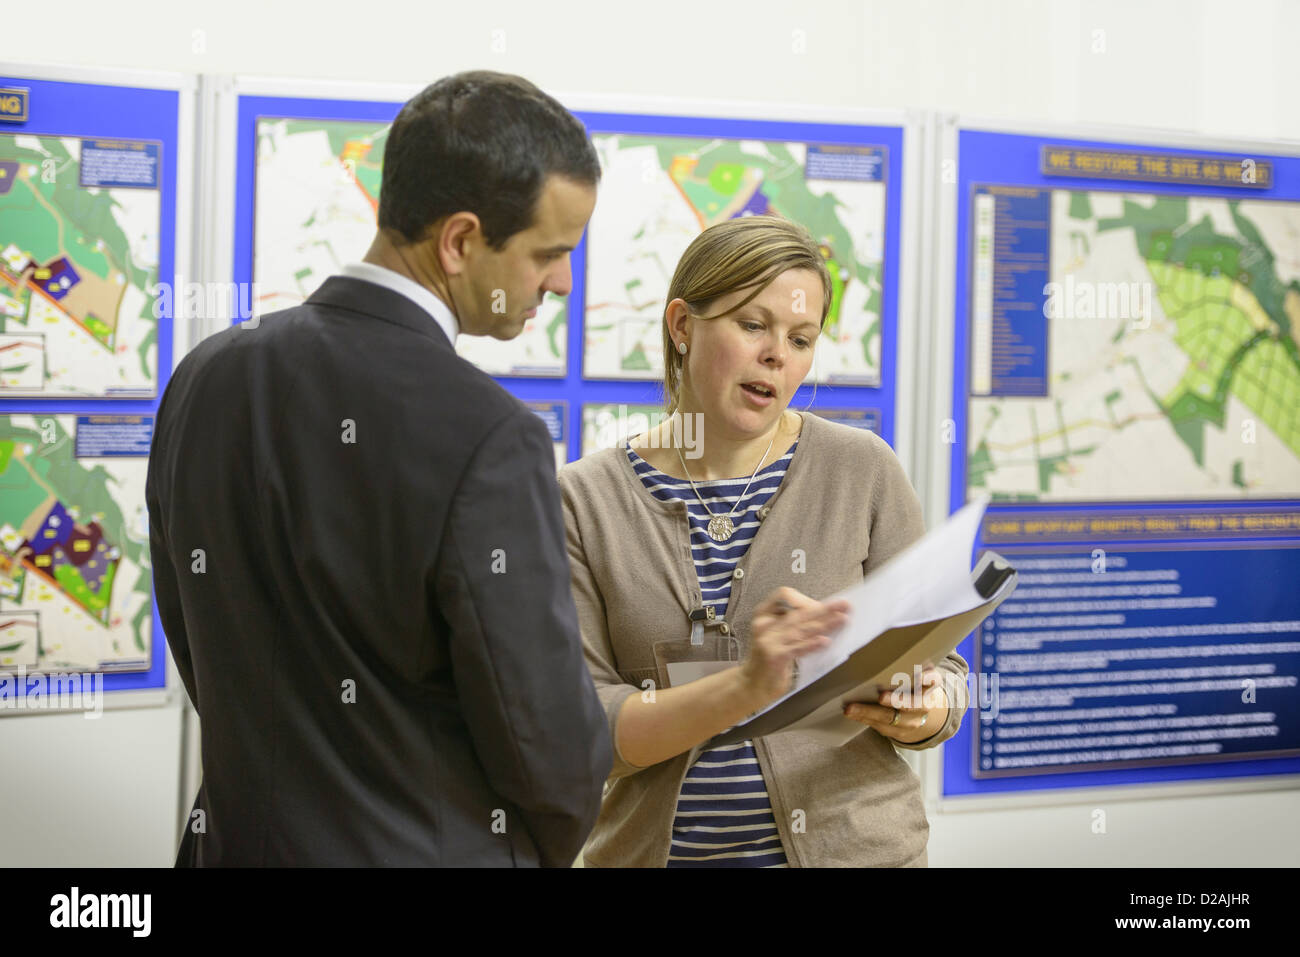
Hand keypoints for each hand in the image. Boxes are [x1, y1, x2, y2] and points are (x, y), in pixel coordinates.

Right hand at [739, 587, 848, 709]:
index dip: (804, 598)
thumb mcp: (774, 634)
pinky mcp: (775, 657)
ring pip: (801, 629)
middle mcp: (764, 625)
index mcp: (763, 614)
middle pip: (799, 612)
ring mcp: (768, 641)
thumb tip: (821, 613)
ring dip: (825, 624)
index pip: (784, 595)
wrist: (751, 684)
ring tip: (841, 619)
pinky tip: (825, 641)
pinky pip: (797, 648)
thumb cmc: (766, 659)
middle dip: (824, 609)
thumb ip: (791, 623)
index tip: (821, 604)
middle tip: (844, 605)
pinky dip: (812, 644)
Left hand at [843, 665, 948, 743]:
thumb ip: (909, 662)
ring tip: (850, 708)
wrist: (920, 713)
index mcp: (930, 685)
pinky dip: (863, 718)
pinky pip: (879, 726)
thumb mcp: (916, 672)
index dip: (929, 679)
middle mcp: (924, 705)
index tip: (922, 676)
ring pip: (890, 718)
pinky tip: (851, 713)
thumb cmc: (912, 684)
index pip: (933, 680)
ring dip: (868, 712)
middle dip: (896, 700)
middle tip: (881, 696)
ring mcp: (911, 721)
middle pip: (911, 704)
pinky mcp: (897, 732)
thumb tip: (891, 640)